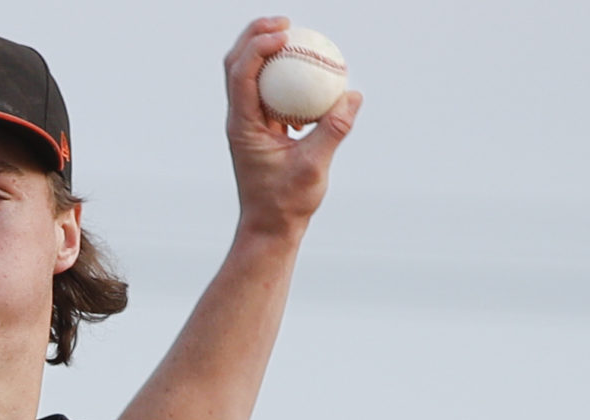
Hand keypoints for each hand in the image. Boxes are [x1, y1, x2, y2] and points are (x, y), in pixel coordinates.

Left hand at [223, 16, 361, 239]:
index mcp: (242, 126)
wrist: (271, 228)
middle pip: (236, 65)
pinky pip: (272, 91)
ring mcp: (250, 122)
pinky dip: (285, 73)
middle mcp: (240, 119)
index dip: (258, 46)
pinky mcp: (265, 128)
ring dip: (268, 51)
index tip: (286, 32)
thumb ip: (333, 130)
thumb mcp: (313, 167)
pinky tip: (311, 70)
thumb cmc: (286, 203)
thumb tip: (353, 95)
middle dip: (255, 36)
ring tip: (296, 34)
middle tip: (287, 21)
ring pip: (250, 75)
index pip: (240, 75)